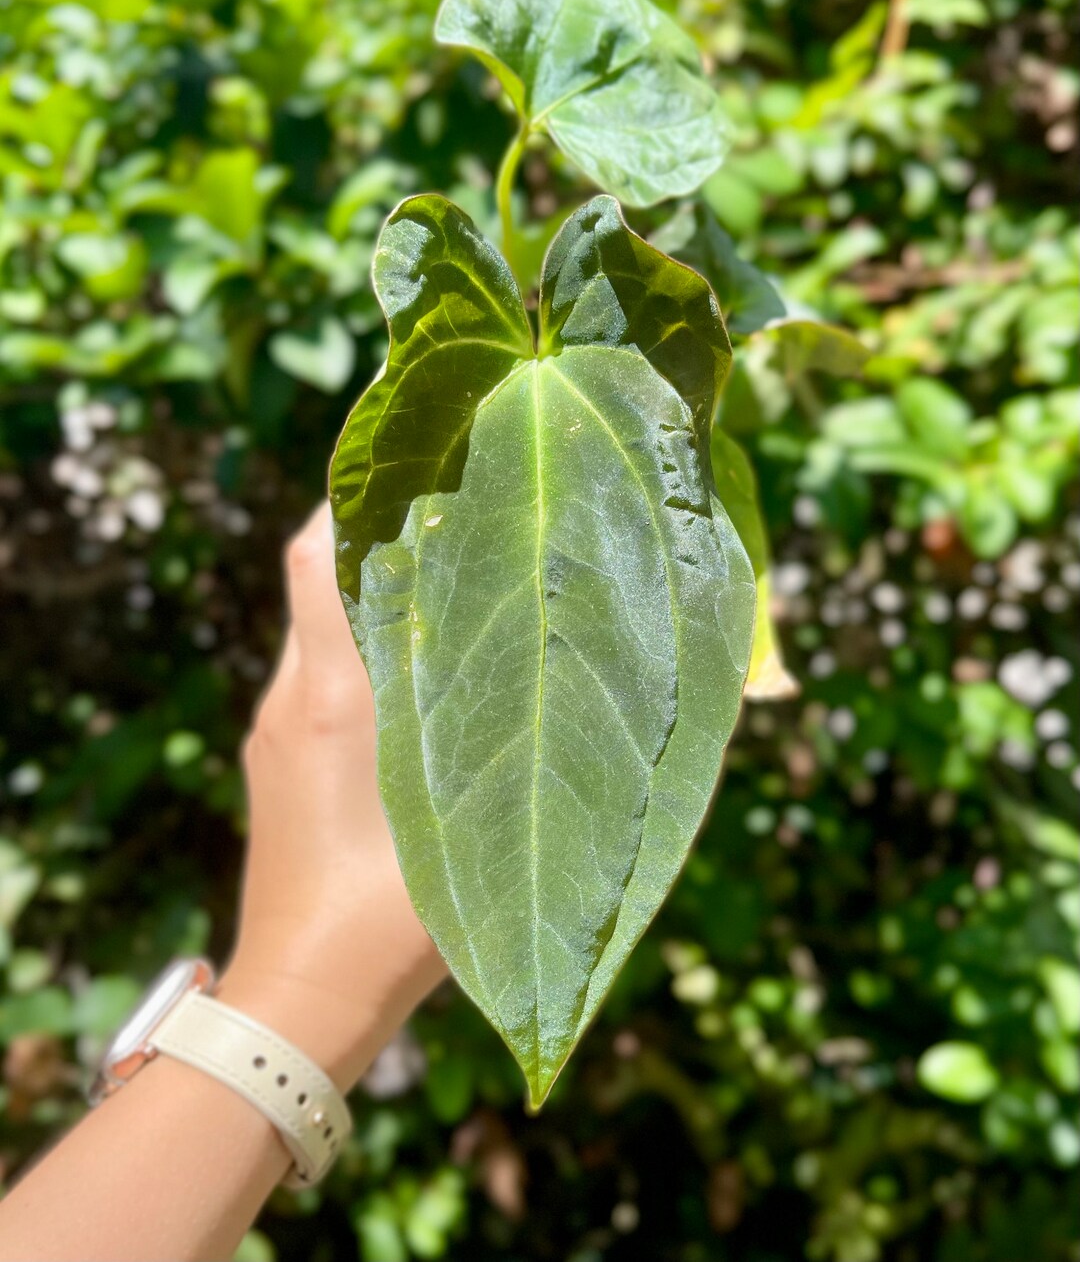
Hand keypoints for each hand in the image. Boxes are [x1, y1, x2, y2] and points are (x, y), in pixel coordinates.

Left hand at [219, 504, 445, 1088]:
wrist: (300, 998)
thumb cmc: (388, 918)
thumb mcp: (460, 818)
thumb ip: (491, 737)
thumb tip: (540, 667)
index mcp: (329, 696)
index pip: (312, 556)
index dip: (348, 497)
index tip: (410, 462)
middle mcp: (289, 699)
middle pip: (316, 582)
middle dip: (372, 539)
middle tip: (453, 516)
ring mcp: (274, 733)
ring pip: (318, 634)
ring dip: (368, 599)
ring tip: (447, 589)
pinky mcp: (273, 764)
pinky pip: (312, 680)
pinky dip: (356, 653)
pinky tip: (416, 676)